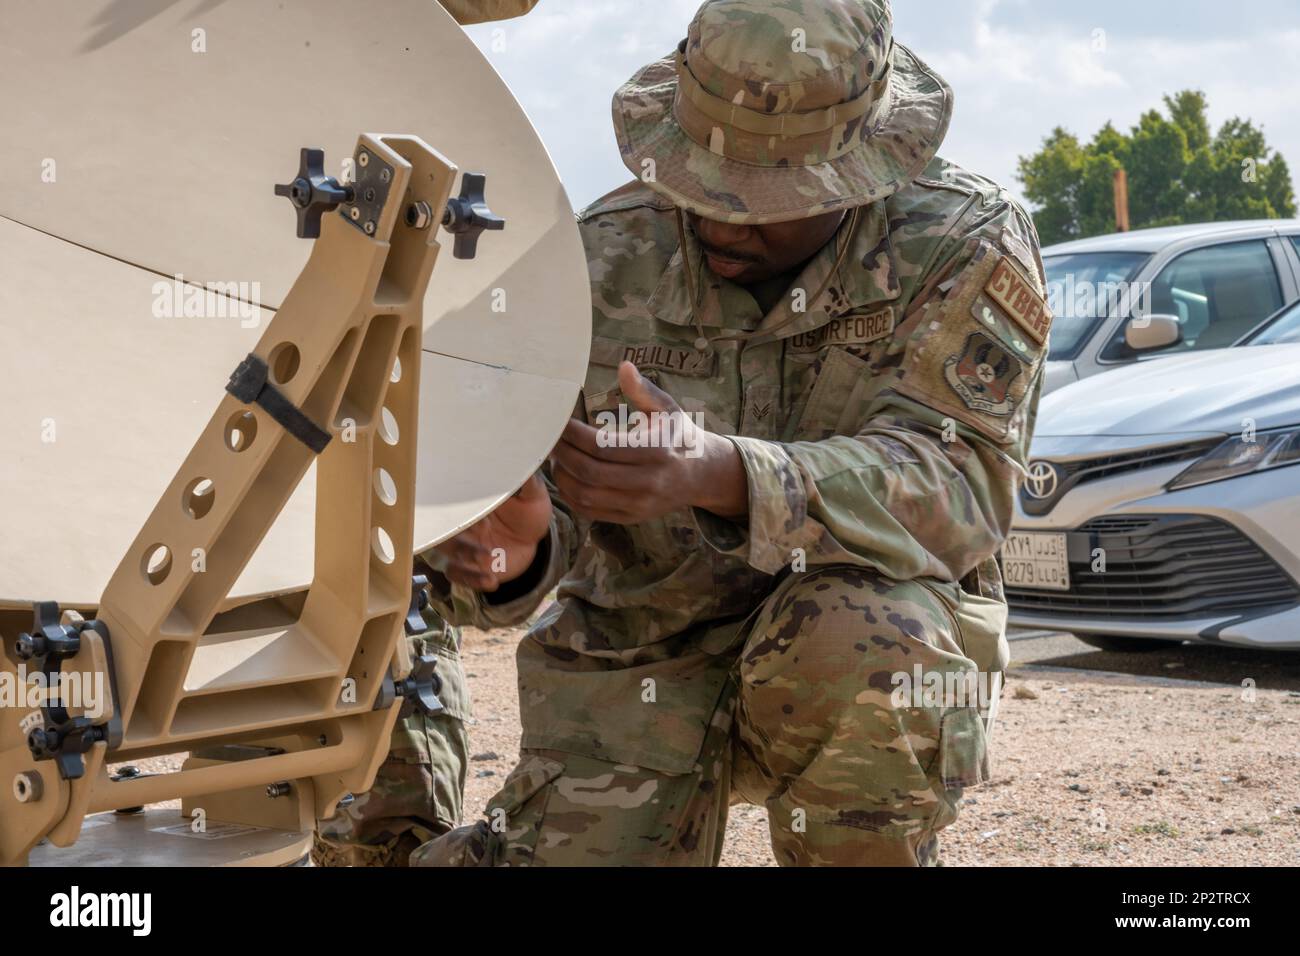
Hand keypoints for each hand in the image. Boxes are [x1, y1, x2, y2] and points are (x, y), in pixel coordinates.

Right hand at [430, 472, 551, 590]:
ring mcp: (463, 545)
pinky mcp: (467, 566)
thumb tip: (527, 461)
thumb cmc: (528, 512)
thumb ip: (527, 483)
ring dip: (466, 559)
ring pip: (449, 553)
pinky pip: (456, 574)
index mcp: (474, 503)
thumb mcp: (532, 496)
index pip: (456, 503)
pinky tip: (492, 581)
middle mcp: (463, 523)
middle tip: (482, 541)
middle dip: (460, 537)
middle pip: (445, 530)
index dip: (465, 511)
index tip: (484, 519)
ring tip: (489, 562)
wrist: (532, 540)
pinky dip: (471, 580)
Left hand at [550, 361, 747, 523]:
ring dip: (563, 476)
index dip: (573, 434)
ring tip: (556, 457)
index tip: (558, 421)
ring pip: (586, 495)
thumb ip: (643, 390)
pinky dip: (571, 495)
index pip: (601, 445)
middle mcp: (648, 481)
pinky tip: (567, 476)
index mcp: (656, 451)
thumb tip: (624, 366)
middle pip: (589, 471)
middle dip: (562, 454)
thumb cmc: (678, 434)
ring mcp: (639, 504)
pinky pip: (591, 511)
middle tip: (549, 439)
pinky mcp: (631, 517)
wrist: (701, 475)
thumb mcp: (667, 409)